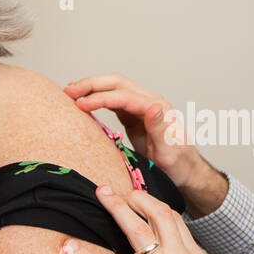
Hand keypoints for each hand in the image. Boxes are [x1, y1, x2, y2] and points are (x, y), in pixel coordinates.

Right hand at [62, 73, 202, 187]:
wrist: (185, 170)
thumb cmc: (178, 165)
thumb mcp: (169, 152)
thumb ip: (160, 129)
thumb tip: (155, 106)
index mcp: (158, 108)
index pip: (124, 96)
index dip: (100, 98)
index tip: (80, 104)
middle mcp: (150, 102)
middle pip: (117, 83)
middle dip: (91, 84)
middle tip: (68, 90)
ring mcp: (141, 106)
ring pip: (113, 87)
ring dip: (91, 87)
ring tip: (69, 92)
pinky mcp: (133, 114)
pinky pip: (112, 100)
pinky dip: (96, 97)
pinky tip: (82, 100)